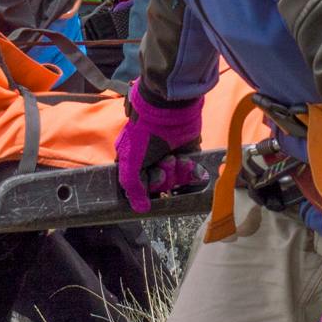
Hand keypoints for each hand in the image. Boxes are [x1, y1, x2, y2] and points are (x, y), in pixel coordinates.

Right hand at [115, 85, 203, 213]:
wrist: (169, 111)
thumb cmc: (144, 134)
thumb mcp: (130, 161)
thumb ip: (132, 187)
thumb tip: (140, 210)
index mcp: (134, 162)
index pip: (141, 186)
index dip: (149, 186)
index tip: (153, 176)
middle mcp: (152, 161)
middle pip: (161, 184)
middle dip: (165, 176)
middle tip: (165, 161)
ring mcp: (170, 156)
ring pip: (176, 179)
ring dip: (178, 171)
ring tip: (176, 157)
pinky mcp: (186, 153)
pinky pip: (190, 172)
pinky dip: (191, 170)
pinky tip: (188, 162)